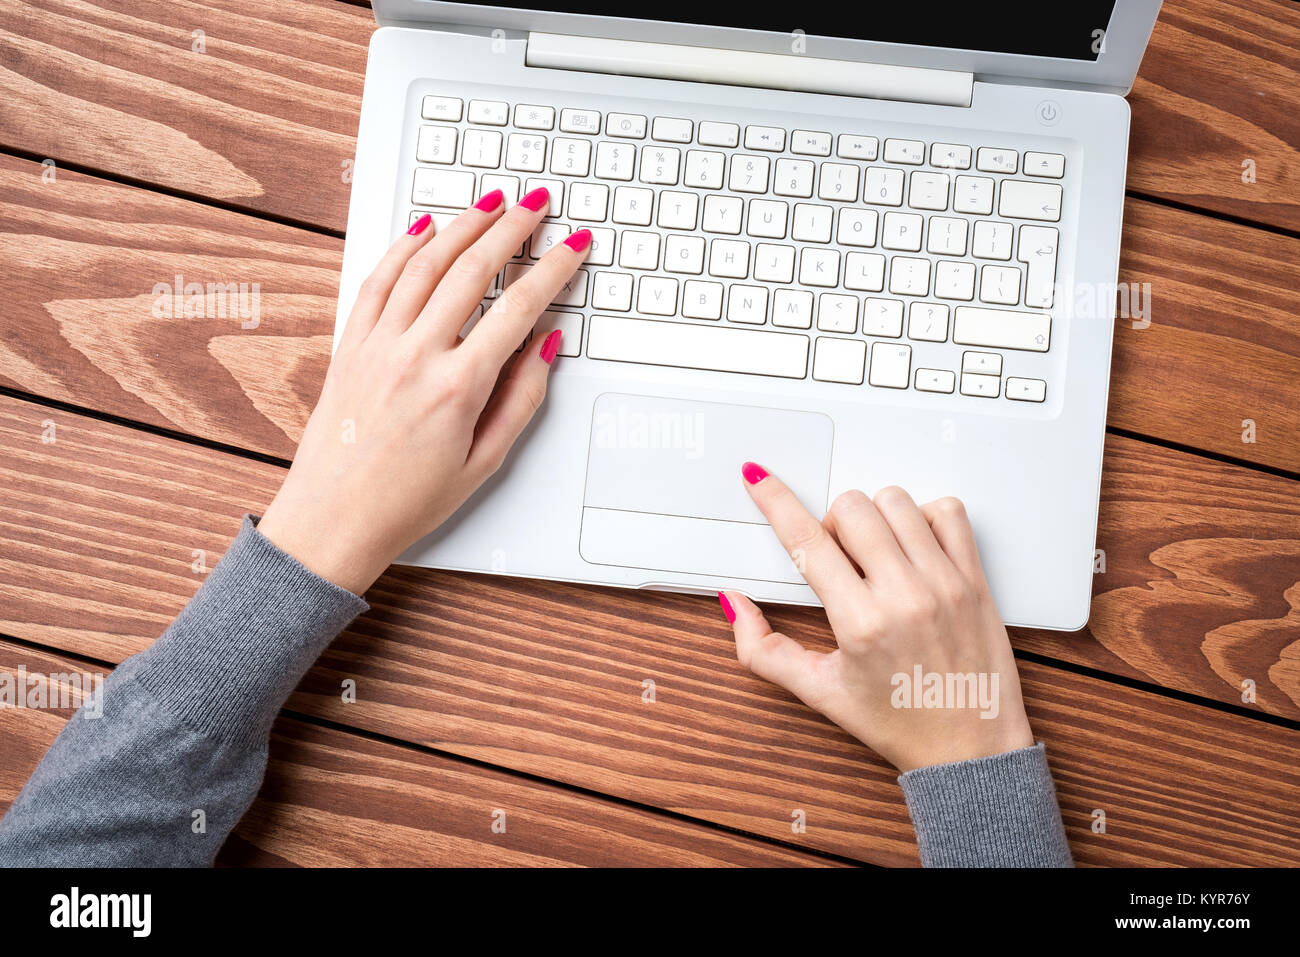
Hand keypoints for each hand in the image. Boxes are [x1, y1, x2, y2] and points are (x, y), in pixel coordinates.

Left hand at [258, 188, 587, 593]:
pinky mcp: (351, 345)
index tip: (574, 245)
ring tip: (490, 202)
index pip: (520, 308)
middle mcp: (416, 356)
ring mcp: (378, 345)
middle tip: (536, 204)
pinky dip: (403, 247)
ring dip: (462, 225)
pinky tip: (423, 228)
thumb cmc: (406, 500)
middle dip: (512, 229)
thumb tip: (548, 347)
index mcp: (458, 387)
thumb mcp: (484, 461)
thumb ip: (522, 398)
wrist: (332, 519)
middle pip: (473, 270)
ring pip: (425, 264)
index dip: (555, 269)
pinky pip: (378, 280)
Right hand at [719, 464, 1033, 772]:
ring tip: (878, 555)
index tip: (759, 479)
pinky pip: (948, 512)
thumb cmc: (899, 722)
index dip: (776, 502)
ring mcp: (945, 583)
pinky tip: (915, 549)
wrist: (972, 750)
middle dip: (832, 524)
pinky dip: (925, 518)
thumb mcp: (820, 692)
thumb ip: (763, 650)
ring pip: (896, 501)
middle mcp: (905, 596)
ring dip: (876, 518)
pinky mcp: (975, 579)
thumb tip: (733, 603)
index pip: (807, 542)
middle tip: (839, 558)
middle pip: (851, 508)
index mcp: (861, 624)